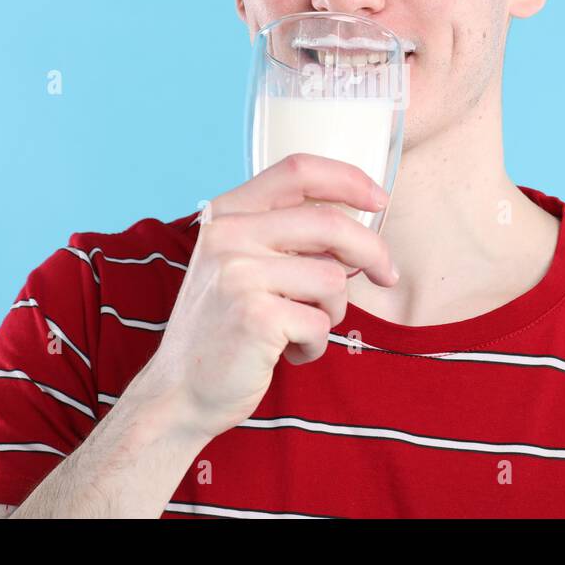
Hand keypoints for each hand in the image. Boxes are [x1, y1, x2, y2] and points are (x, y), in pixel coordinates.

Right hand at [138, 153, 398, 445]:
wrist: (177, 393)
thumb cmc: (222, 329)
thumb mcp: (237, 264)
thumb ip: (281, 236)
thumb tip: (356, 222)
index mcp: (227, 214)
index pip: (297, 171)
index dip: (348, 179)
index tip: (378, 198)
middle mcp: (229, 235)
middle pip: (330, 223)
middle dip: (373, 251)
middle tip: (387, 276)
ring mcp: (239, 274)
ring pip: (333, 279)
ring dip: (332, 312)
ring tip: (301, 329)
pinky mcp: (256, 316)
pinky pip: (320, 324)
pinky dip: (314, 345)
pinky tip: (287, 353)